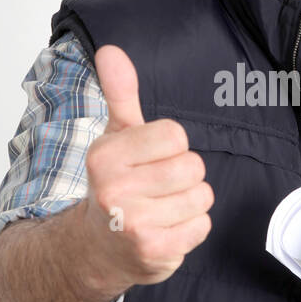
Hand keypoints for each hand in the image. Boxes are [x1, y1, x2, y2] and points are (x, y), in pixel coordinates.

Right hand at [80, 44, 213, 288]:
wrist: (97, 249)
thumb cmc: (115, 186)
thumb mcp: (115, 138)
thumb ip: (120, 94)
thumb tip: (110, 50)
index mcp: (105, 155)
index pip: (175, 135)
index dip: (171, 148)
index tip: (150, 162)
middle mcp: (114, 189)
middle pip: (192, 166)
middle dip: (184, 177)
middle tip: (157, 190)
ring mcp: (132, 223)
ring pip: (202, 196)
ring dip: (190, 204)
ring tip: (162, 210)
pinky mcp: (153, 251)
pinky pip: (202, 226)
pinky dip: (192, 229)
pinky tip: (167, 230)